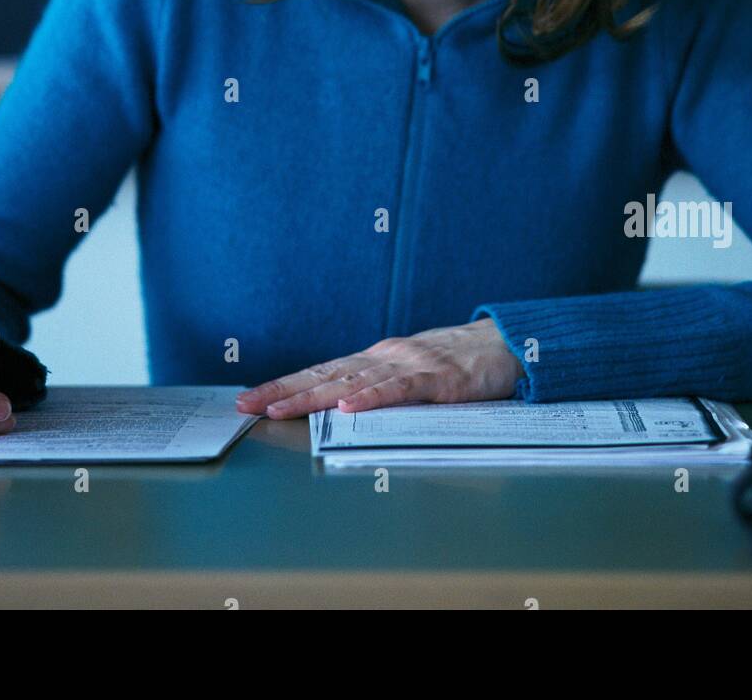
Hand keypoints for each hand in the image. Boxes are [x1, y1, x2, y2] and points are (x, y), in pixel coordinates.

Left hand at [234, 318, 523, 418]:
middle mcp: (385, 357)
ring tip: (279, 408)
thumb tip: (339, 406)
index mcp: (376, 358)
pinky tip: (348, 407)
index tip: (250, 399)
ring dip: (312, 396)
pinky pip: (400, 391)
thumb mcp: (410, 374)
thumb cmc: (458, 364)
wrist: (506, 344)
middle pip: (325, 375)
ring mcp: (410, 366)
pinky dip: (372, 398)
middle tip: (245, 405)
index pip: (321, 371)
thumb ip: (379, 386)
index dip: (284, 384)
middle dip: (283, 390)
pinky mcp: (438, 380)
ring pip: (352, 383)